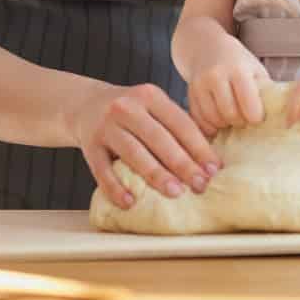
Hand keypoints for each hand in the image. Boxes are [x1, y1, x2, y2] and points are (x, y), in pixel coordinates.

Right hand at [66, 82, 221, 208]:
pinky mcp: (89, 145)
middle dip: (182, 163)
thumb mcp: (152, 106)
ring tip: (175, 192)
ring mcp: (106, 126)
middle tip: (200, 185)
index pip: (179, 122)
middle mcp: (127, 107)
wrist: (85, 105)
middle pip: (159, 138)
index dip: (199, 147)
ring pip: (133, 153)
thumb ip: (175, 125)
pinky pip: (102, 170)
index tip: (214, 169)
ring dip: (156, 174)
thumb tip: (209, 160)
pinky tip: (130, 202)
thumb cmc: (131, 113)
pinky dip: (115, 187)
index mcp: (150, 96)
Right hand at [186, 32, 270, 135]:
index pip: (249, 104)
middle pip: (230, 114)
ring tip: (232, 118)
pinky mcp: (189, 94)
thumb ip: (264, 90)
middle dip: (240, 122)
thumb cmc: (237, 61)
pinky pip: (199, 120)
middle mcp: (216, 76)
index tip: (258, 117)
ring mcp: (199, 85)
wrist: (205, 46)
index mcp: (238, 69)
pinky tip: (218, 120)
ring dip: (225, 124)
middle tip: (244, 119)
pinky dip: (210, 125)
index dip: (256, 116)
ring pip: (214, 119)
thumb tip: (277, 115)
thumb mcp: (255, 69)